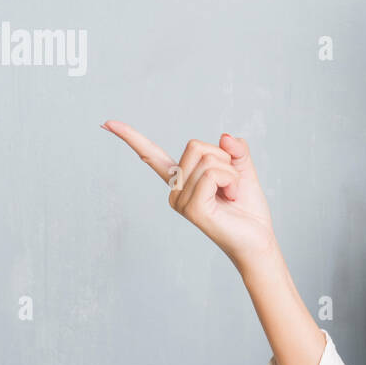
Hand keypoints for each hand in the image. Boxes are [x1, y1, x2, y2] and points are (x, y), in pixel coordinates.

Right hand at [102, 120, 276, 274]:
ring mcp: (180, 201)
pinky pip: (213, 174)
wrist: (258, 241)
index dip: (131, 137)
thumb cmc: (247, 209)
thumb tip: (225, 136)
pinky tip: (232, 197)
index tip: (107, 123)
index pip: (151, 155)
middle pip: (195, 146)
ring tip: (233, 194)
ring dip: (232, 172)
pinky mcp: (192, 209)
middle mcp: (175, 190)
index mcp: (181, 180)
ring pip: (208, 159)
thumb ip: (234, 150)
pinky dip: (232, 180)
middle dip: (223, 157)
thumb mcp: (243, 170)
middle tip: (232, 183)